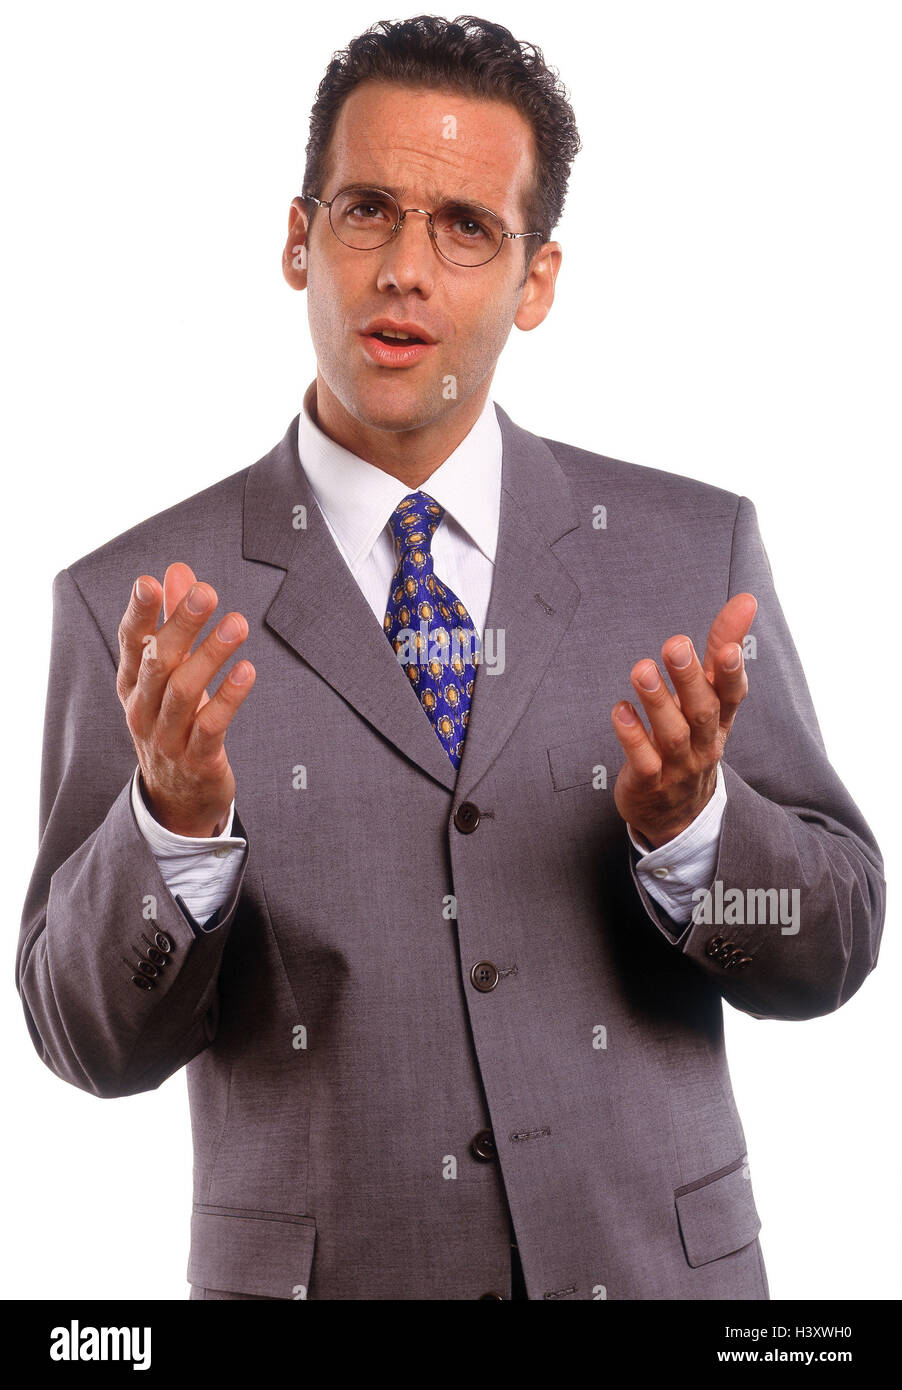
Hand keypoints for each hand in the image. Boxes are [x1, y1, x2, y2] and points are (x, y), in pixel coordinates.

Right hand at [116, 561, 255, 836]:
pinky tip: (247, 671)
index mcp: (132, 684)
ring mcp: (167, 737)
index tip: (149, 582)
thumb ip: (172, 621)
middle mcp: (142, 708)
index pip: (131, 642)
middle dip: (181, 625)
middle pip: (159, 661)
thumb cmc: (173, 723)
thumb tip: (176, 570)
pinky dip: (229, 697)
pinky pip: (211, 725)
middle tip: (205, 593)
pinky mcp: (197, 760)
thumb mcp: (167, 675)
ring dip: (211, 655)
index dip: (138, 613)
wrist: (177, 799)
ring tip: (237, 624)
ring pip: (184, 691)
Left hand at [610, 593, 756, 847]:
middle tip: (675, 644)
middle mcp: (704, 742)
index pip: (733, 694)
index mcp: (721, 719)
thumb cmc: (694, 738)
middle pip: (702, 711)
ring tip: (641, 670)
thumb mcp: (712, 696)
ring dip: (657, 702)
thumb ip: (723, 646)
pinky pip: (643, 760)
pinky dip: (632, 736)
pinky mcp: (649, 782)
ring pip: (672, 735)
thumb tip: (746, 599)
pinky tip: (620, 710)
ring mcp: (677, 765)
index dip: (733, 672)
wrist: (679, 813)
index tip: (729, 648)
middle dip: (689, 678)